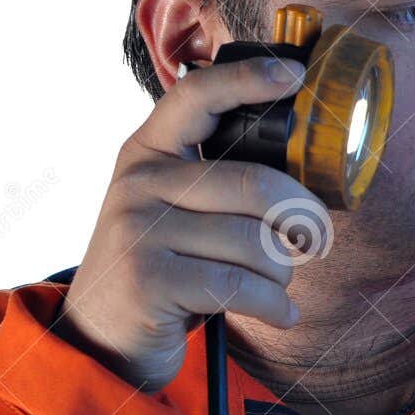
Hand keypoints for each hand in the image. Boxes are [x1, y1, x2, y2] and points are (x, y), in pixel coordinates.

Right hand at [55, 55, 327, 390]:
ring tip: (276, 284)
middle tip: (314, 240)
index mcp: (148, 150)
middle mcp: (138, 182)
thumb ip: (219, 180)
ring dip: (283, 273)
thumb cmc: (163, 268)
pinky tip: (281, 312)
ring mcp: (138, 230)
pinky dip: (276, 305)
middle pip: (255, 186)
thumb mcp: (176, 209)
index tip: (296, 75)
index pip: (198, 95)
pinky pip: (243, 287)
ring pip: (256, 243)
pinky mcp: (147, 280)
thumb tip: (304, 165)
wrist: (100, 339)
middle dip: (303, 219)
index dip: (249, 78)